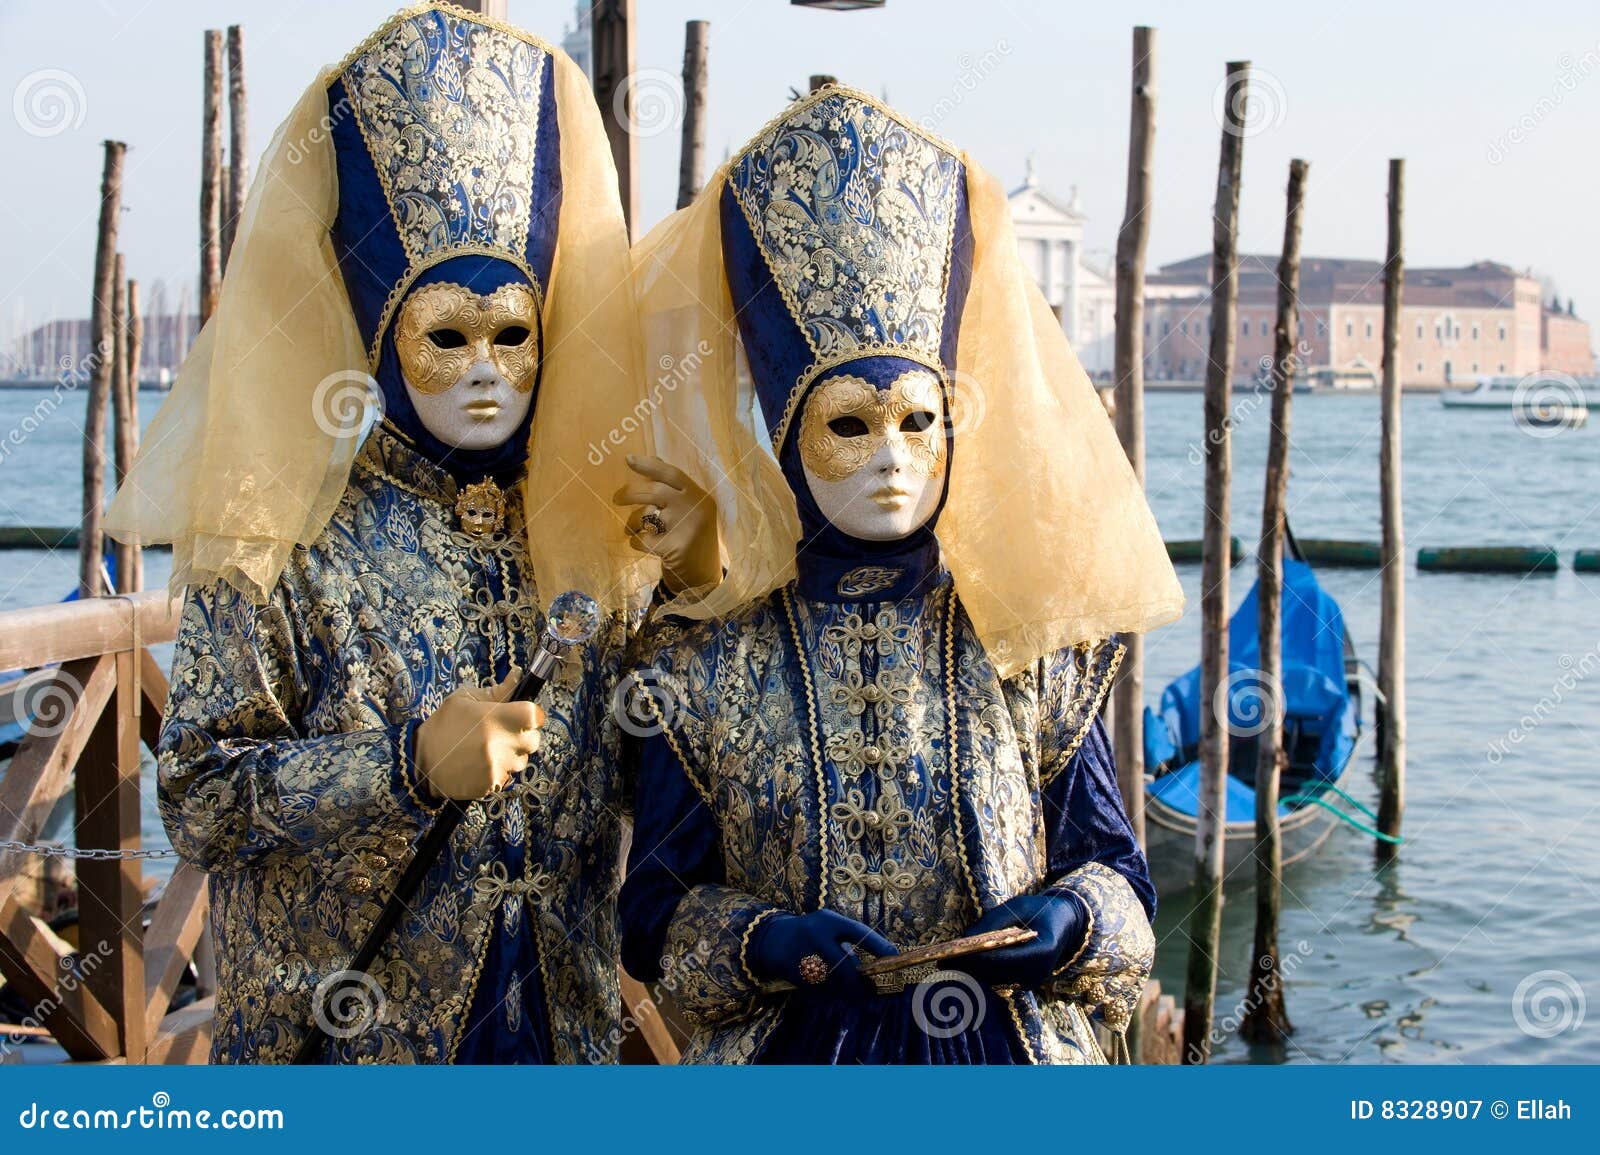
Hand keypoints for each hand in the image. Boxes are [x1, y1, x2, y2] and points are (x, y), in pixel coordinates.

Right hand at [416, 671, 545, 801]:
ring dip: (512, 755)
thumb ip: (497, 690)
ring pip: (522, 760)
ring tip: (487, 750)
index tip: (522, 716)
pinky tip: (480, 764)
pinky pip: (508, 776)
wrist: (420, 761)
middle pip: (534, 740)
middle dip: (523, 736)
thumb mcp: (465, 699)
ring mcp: (499, 766)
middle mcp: (502, 742)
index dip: (532, 716)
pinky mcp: (493, 784)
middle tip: (502, 734)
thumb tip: (518, 674)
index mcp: (498, 717)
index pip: (536, 716)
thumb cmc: (443, 725)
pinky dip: (499, 772)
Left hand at [612, 455, 721, 592]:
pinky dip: (635, 540)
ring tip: (628, 528)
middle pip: (655, 491)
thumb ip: (676, 488)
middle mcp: (695, 508)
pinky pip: (643, 539)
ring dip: (631, 521)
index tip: (628, 460)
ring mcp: (687, 528)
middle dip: (629, 492)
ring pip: (646, 515)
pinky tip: (637, 543)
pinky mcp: (675, 548)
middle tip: (616, 498)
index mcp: (699, 496)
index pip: (673, 473)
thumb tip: (654, 460)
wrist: (704, 580)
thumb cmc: (693, 540)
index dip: (649, 465)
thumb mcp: (693, 510)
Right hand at [748, 910, 898, 998]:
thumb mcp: (830, 926)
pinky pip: (823, 993)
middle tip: (874, 992)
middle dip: (861, 985)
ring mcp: (804, 958)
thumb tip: (877, 968)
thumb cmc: (813, 932)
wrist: (775, 939)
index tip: (895, 956)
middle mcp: (816, 938)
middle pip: (846, 969)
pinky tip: (835, 992)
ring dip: (849, 993)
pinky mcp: (797, 977)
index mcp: (828, 922)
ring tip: (858, 995)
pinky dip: (833, 996)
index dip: (878, 945)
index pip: (858, 932)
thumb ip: (850, 942)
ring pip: (836, 985)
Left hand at [956, 893, 1088, 990]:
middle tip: (940, 960)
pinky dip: (980, 973)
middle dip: (965, 967)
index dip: (972, 959)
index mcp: (1041, 952)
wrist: (1064, 924)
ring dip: (969, 972)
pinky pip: (998, 980)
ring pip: (993, 981)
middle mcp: (1037, 973)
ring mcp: (1031, 982)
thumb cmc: (1039, 910)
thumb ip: (993, 922)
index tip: (949, 955)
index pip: (1000, 959)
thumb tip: (966, 938)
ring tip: (946, 962)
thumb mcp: (1017, 906)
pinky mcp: (1025, 984)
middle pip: (993, 974)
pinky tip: (963, 964)